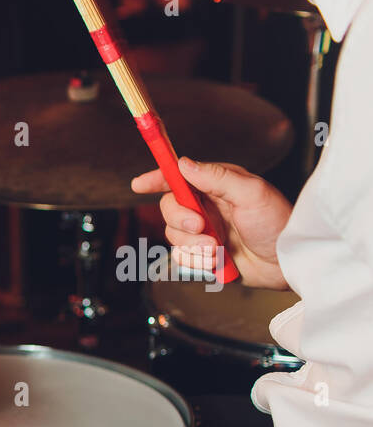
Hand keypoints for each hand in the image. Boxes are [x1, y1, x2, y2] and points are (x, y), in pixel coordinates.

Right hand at [131, 158, 292, 288]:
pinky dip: (196, 262)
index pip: (178, 178)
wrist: (287, 262)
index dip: (156, 179)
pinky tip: (217, 261)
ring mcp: (203, 232)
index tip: (139, 184)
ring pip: (173, 236)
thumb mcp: (252, 193)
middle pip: (169, 209)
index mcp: (216, 186)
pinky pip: (182, 258)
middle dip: (181, 221)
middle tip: (201, 227)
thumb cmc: (278, 223)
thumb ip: (217, 177)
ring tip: (218, 249)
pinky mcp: (203, 255)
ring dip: (193, 246)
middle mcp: (206, 207)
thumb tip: (184, 164)